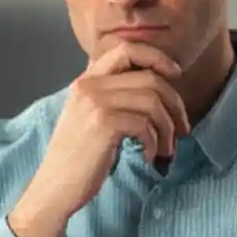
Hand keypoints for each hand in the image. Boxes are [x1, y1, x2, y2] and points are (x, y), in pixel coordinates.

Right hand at [8, 42, 190, 236]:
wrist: (54, 188)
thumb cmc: (80, 157)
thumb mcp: (92, 116)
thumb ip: (115, 96)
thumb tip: (159, 85)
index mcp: (87, 80)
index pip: (126, 49)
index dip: (157, 57)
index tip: (175, 75)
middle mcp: (89, 85)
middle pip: (150, 78)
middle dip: (175, 104)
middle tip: (182, 129)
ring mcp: (95, 102)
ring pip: (153, 101)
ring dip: (168, 128)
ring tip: (167, 148)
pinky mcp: (103, 124)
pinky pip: (146, 124)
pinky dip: (155, 142)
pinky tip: (149, 156)